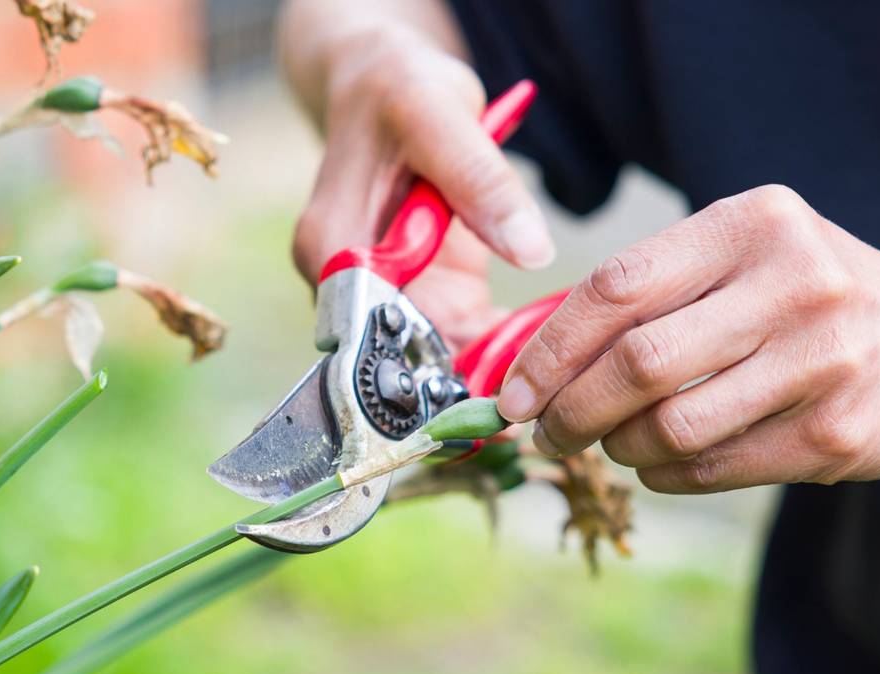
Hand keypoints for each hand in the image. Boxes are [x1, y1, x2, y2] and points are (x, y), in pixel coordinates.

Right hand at [290, 24, 554, 346]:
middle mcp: (347, 281)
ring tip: (546, 371)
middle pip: (399, 355)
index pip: (371, 331)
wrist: (385, 82)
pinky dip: (493, 343)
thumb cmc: (398, 89)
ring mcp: (383, 289)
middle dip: (463, 375)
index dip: (427, 361)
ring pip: (430, 355)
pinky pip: (455, 334)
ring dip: (484, 365)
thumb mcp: (439, 116)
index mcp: (333, 246)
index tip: (493, 373)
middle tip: (535, 386)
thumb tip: (529, 251)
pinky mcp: (419, 289)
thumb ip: (481, 180)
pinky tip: (537, 342)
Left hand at [494, 184, 879, 492]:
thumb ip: (645, 295)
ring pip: (670, 427)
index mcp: (751, 224)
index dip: (548, 351)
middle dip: (572, 410)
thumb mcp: (736, 260)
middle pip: (637, 363)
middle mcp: (794, 282)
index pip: (616, 288)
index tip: (513, 394)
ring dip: (619, 447)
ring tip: (612, 441)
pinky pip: (710, 469)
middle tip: (548, 433)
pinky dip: (664, 474)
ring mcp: (820, 360)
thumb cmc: (796, 300)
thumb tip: (529, 365)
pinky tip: (659, 461)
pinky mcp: (833, 433)